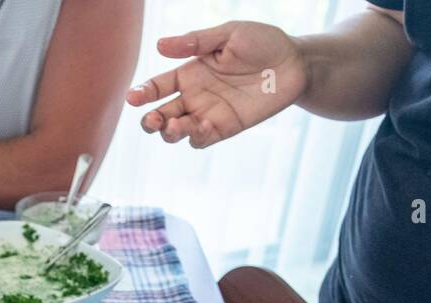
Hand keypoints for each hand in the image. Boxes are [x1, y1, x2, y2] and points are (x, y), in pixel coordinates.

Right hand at [127, 21, 308, 147]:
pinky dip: (197, 136)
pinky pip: (201, 139)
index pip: (158, 87)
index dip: (142, 93)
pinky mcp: (224, 128)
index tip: (134, 97)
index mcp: (189, 73)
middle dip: (150, 120)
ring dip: (169, 132)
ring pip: (176, 132)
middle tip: (152, 119)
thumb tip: (160, 45)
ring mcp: (207, 114)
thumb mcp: (229, 34)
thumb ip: (195, 41)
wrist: (295, 62)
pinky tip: (204, 124)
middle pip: (160, 115)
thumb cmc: (263, 42)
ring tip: (175, 125)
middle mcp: (194, 96)